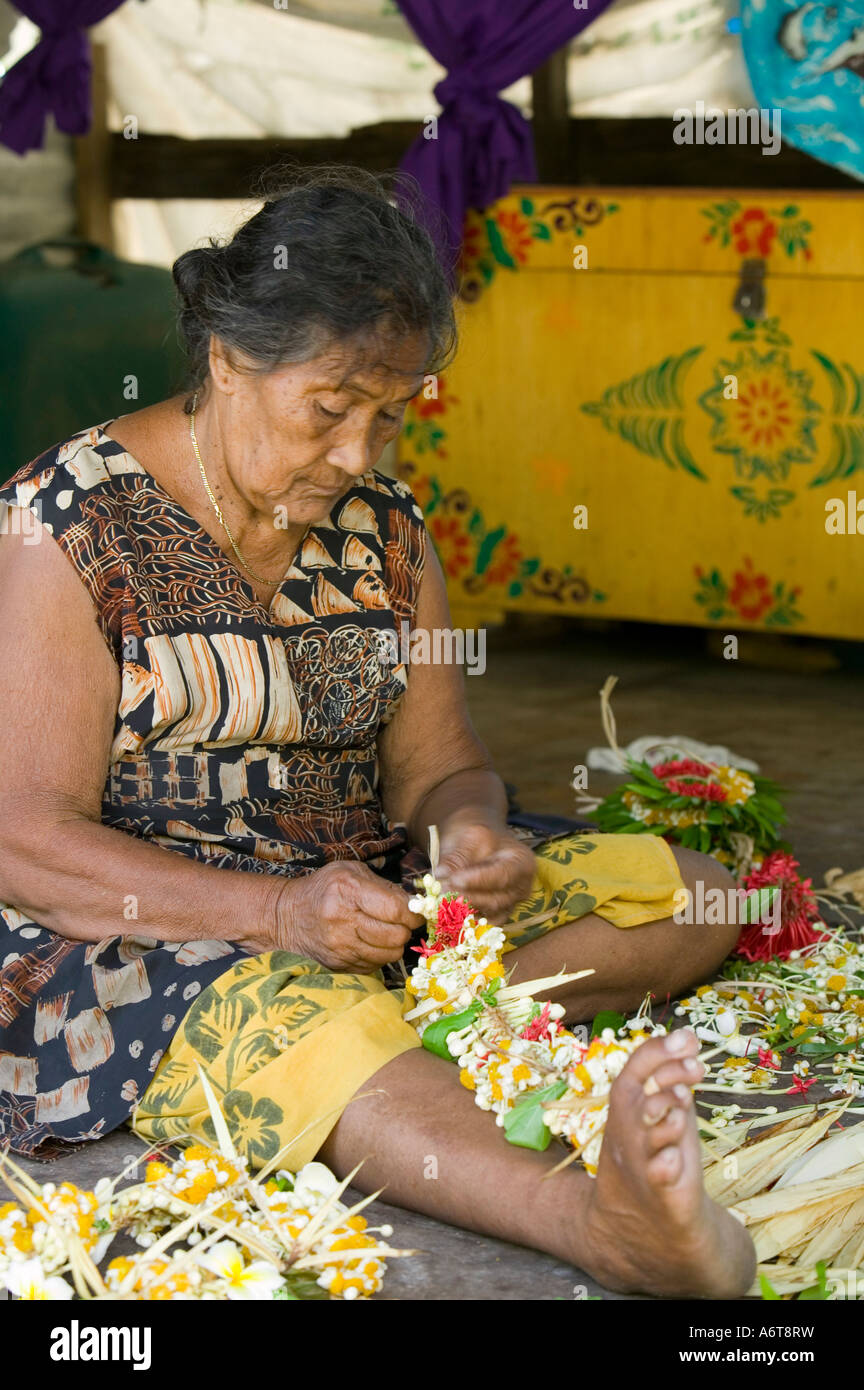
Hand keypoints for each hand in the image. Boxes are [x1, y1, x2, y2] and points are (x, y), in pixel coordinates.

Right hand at [271, 861, 420, 972]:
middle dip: (405, 929)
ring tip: (385, 932)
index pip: (396, 909)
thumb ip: (385, 886)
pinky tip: (369, 942)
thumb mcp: (351, 872)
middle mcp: (343, 921)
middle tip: (400, 922)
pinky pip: (375, 966)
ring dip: (394, 944)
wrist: (287, 916)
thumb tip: (416, 904)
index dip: (413, 913)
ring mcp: (340, 947)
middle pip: (396, 936)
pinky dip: (378, 955)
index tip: (415, 912)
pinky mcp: (339, 965)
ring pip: (389, 954)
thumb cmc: (324, 889)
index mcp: (348, 891)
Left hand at [436, 821, 534, 924]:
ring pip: (487, 915)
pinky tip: (446, 912)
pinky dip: (463, 921)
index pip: (503, 876)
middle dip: (466, 897)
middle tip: (439, 890)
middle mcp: (521, 887)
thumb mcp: (466, 837)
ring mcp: (510, 904)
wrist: (476, 842)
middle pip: (496, 900)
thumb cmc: (476, 836)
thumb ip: (456, 857)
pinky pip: (481, 924)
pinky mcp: (496, 916)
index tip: (455, 879)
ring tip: (439, 900)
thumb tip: (441, 875)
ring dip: (462, 911)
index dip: (479, 880)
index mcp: (522, 862)